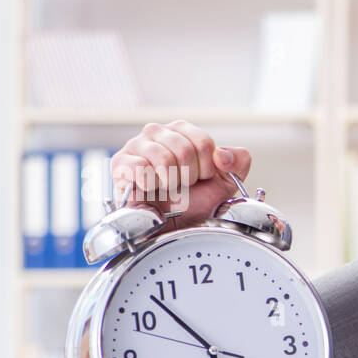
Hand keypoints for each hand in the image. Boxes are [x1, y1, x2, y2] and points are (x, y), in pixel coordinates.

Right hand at [110, 120, 251, 232]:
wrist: (169, 226)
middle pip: (185, 150)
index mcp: (182, 131)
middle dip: (190, 176)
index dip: (207, 167)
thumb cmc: (192, 202)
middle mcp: (158, 132)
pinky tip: (150, 188)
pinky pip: (140, 168)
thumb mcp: (224, 183)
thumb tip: (225, 155)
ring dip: (171, 182)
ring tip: (167, 188)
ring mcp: (137, 145)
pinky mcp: (121, 163)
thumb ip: (237, 163)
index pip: (204, 142)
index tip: (202, 178)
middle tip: (183, 186)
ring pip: (164, 159)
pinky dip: (151, 185)